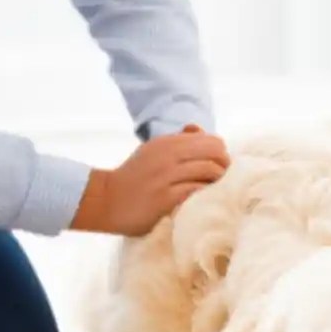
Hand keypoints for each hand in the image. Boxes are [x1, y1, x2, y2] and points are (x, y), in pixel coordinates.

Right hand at [71, 124, 229, 235]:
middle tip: (221, 181)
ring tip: (213, 193)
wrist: (106, 201)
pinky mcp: (165, 198)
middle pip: (215, 152)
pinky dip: (205, 195)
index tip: (218, 168)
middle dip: (224, 167)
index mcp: (167, 142)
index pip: (211, 140)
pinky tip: (202, 202)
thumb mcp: (153, 151)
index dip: (220, 154)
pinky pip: (197, 191)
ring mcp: (166, 176)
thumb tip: (198, 129)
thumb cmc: (134, 178)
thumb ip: (177, 141)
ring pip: (209, 170)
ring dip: (217, 183)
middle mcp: (168, 155)